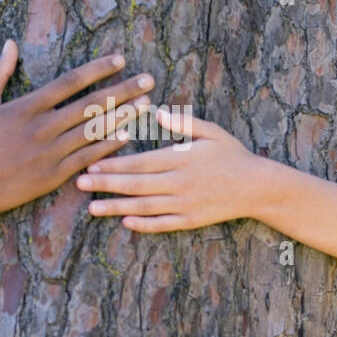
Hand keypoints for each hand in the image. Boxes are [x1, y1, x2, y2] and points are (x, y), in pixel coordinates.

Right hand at [0, 40, 154, 219]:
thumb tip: (9, 44)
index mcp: (26, 107)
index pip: (70, 82)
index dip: (97, 69)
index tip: (119, 59)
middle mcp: (42, 128)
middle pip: (90, 104)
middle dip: (122, 89)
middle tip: (148, 78)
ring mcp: (49, 153)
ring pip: (93, 130)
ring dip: (122, 116)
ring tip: (146, 104)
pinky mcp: (52, 176)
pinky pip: (87, 158)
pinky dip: (108, 146)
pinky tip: (128, 135)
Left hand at [74, 107, 257, 231]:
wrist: (257, 187)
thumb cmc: (233, 155)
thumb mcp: (212, 131)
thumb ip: (183, 123)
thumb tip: (156, 110)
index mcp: (181, 158)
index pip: (140, 162)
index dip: (114, 164)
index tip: (91, 164)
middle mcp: (179, 182)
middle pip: (136, 185)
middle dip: (106, 184)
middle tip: (79, 184)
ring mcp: (184, 203)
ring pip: (144, 207)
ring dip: (116, 208)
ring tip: (92, 208)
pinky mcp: (191, 220)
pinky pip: (163, 224)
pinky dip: (143, 225)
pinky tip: (125, 224)